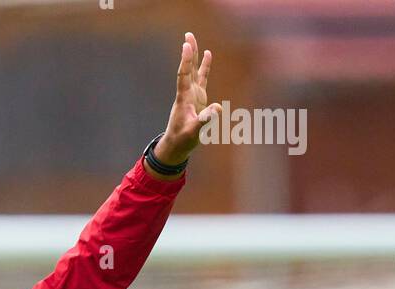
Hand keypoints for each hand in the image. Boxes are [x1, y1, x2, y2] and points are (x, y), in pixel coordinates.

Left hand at [154, 31, 222, 167]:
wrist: (176, 146)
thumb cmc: (183, 140)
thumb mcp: (194, 133)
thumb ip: (205, 120)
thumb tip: (217, 108)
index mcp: (184, 99)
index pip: (184, 76)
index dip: (186, 61)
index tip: (186, 46)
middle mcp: (187, 93)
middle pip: (188, 69)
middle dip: (189, 53)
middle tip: (188, 35)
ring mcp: (193, 95)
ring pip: (193, 71)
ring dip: (195, 56)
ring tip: (192, 39)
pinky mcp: (198, 98)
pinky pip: (201, 78)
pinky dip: (204, 67)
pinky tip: (208, 54)